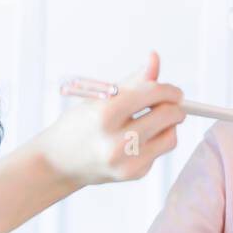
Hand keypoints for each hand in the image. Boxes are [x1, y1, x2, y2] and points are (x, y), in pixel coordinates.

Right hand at [35, 52, 183, 186]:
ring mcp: (127, 162)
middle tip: (171, 103)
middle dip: (175, 106)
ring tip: (152, 120)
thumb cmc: (79, 124)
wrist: (58, 162)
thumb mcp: (100, 98)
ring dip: (168, 126)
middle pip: (168, 116)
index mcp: (105, 114)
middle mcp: (117, 141)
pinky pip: (160, 152)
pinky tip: (137, 140)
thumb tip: (155, 58)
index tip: (173, 91)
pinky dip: (156, 142)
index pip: (153, 94)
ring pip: (171, 137)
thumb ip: (133, 81)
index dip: (169, 89)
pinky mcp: (134, 174)